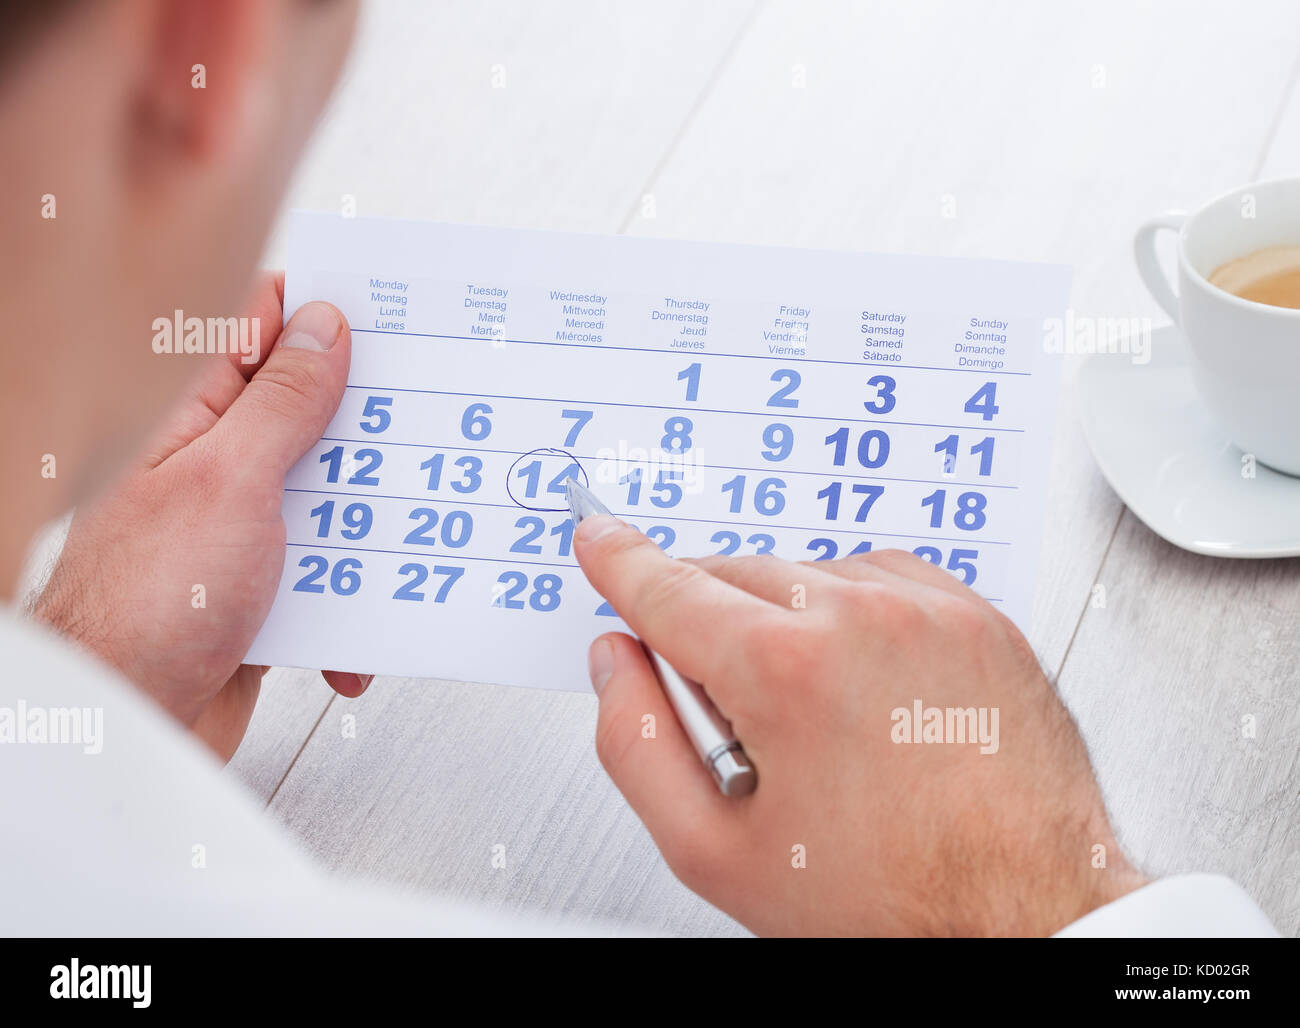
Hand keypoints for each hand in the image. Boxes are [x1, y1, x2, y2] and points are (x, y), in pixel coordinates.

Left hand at [34, 273, 370, 760]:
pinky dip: (351, 605)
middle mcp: (218, 464)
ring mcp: (244, 526)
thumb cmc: (146, 606)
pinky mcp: (266, 586)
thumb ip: (282, 403)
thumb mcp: (231, 481)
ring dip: (368, 533)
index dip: (322, 313)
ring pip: (333, 498)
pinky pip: (332, 574)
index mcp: (193, 417)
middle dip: (368, 431)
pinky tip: (349, 636)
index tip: (389, 314)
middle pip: (312, 415)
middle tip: (416, 431)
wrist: (128, 725)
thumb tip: (321, 329)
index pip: (259, 330)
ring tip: (389, 551)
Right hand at [574, 516, 1148, 935]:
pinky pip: (881, 578)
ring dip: (782, 619)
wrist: (1027, 911)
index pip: (669, 590)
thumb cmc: (892, 899)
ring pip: (806, 573)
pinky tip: (859, 684)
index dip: (620, 566)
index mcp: (788, 670)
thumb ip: (636, 744)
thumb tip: (616, 666)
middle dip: (706, 622)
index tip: (600, 543)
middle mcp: (863, 618)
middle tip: (731, 714)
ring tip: (814, 717)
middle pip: (733, 576)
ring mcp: (929, 609)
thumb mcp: (716, 850)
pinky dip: (851, 611)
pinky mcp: (978, 615)